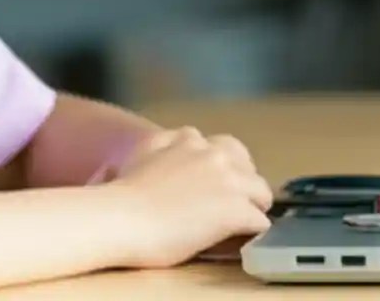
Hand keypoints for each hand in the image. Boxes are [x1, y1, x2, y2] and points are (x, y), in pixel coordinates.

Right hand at [109, 127, 273, 268]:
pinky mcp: (236, 209)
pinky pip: (260, 222)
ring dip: (251, 207)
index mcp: (186, 138)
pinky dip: (252, 232)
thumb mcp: (139, 154)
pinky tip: (239, 240)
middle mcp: (212, 152)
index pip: (218, 147)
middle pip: (246, 164)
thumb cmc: (119, 194)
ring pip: (261, 191)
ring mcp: (228, 180)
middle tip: (228, 203)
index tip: (210, 186)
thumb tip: (154, 161)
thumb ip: (158, 149)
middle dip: (241, 182)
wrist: (122, 218)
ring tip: (239, 225)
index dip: (218, 169)